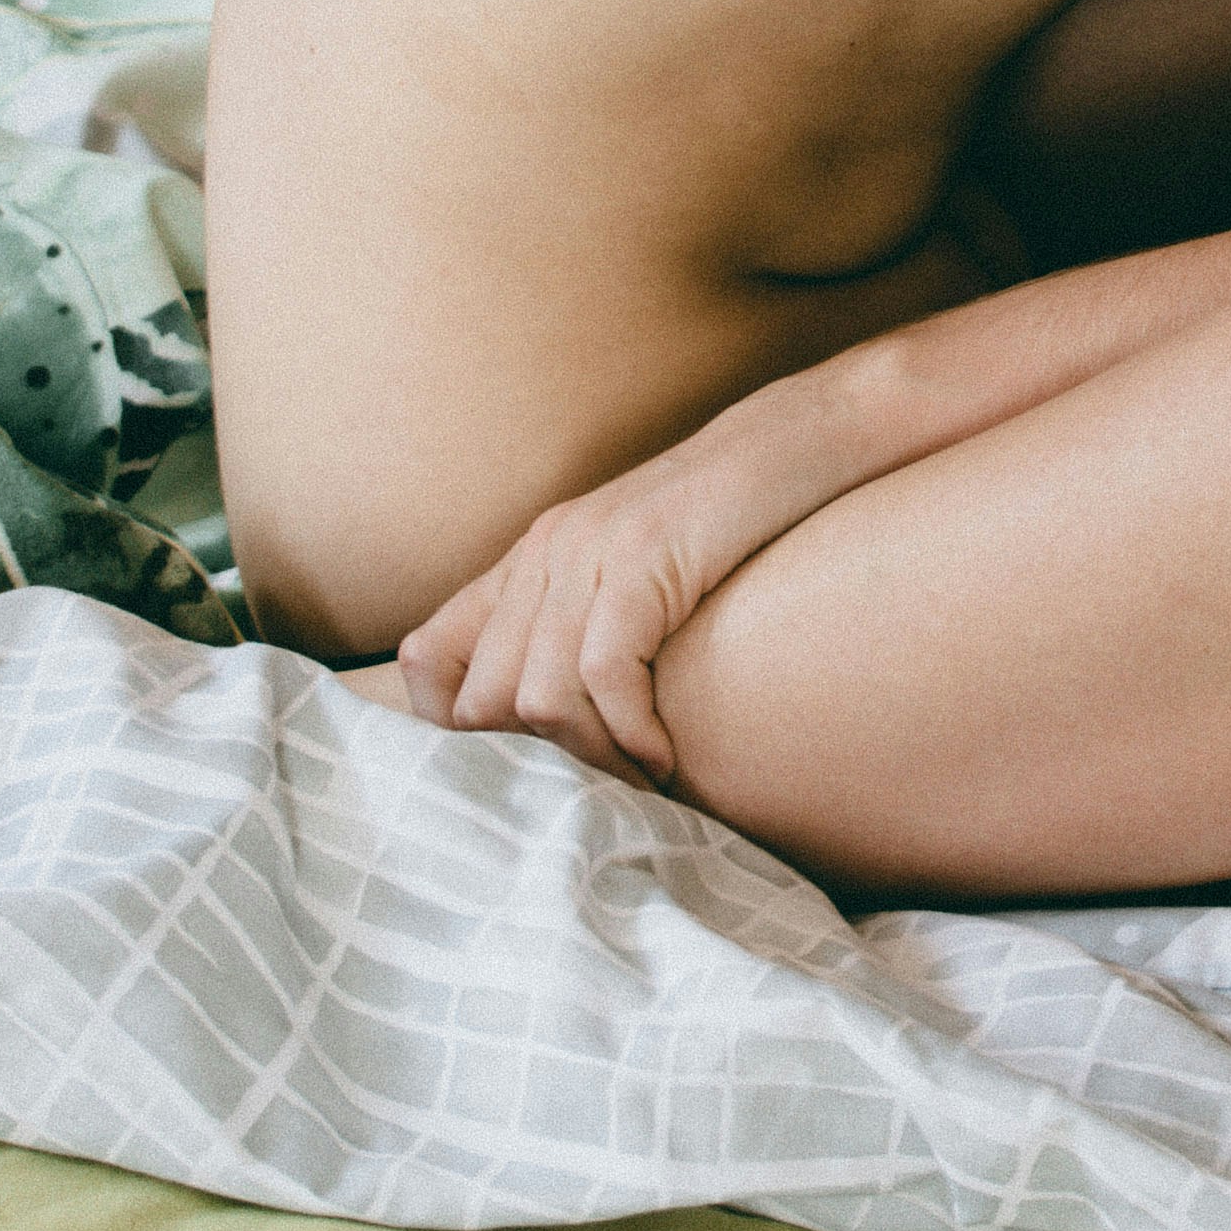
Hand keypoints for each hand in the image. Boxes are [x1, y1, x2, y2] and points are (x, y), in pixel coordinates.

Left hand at [394, 388, 848, 784]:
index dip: (454, 731)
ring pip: (537, 697)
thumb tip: (557, 728)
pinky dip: (633, 733)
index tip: (524, 769)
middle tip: (598, 789)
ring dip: (592, 759)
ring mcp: (589, 552)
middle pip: (481, 697)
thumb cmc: (737, 524)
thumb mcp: (637, 576)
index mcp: (531, 559)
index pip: (428, 658)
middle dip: (537, 762)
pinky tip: (665, 754)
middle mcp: (544, 553)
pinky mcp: (642, 559)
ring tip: (639, 779)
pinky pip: (605, 674)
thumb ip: (586, 631)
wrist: (803, 440)